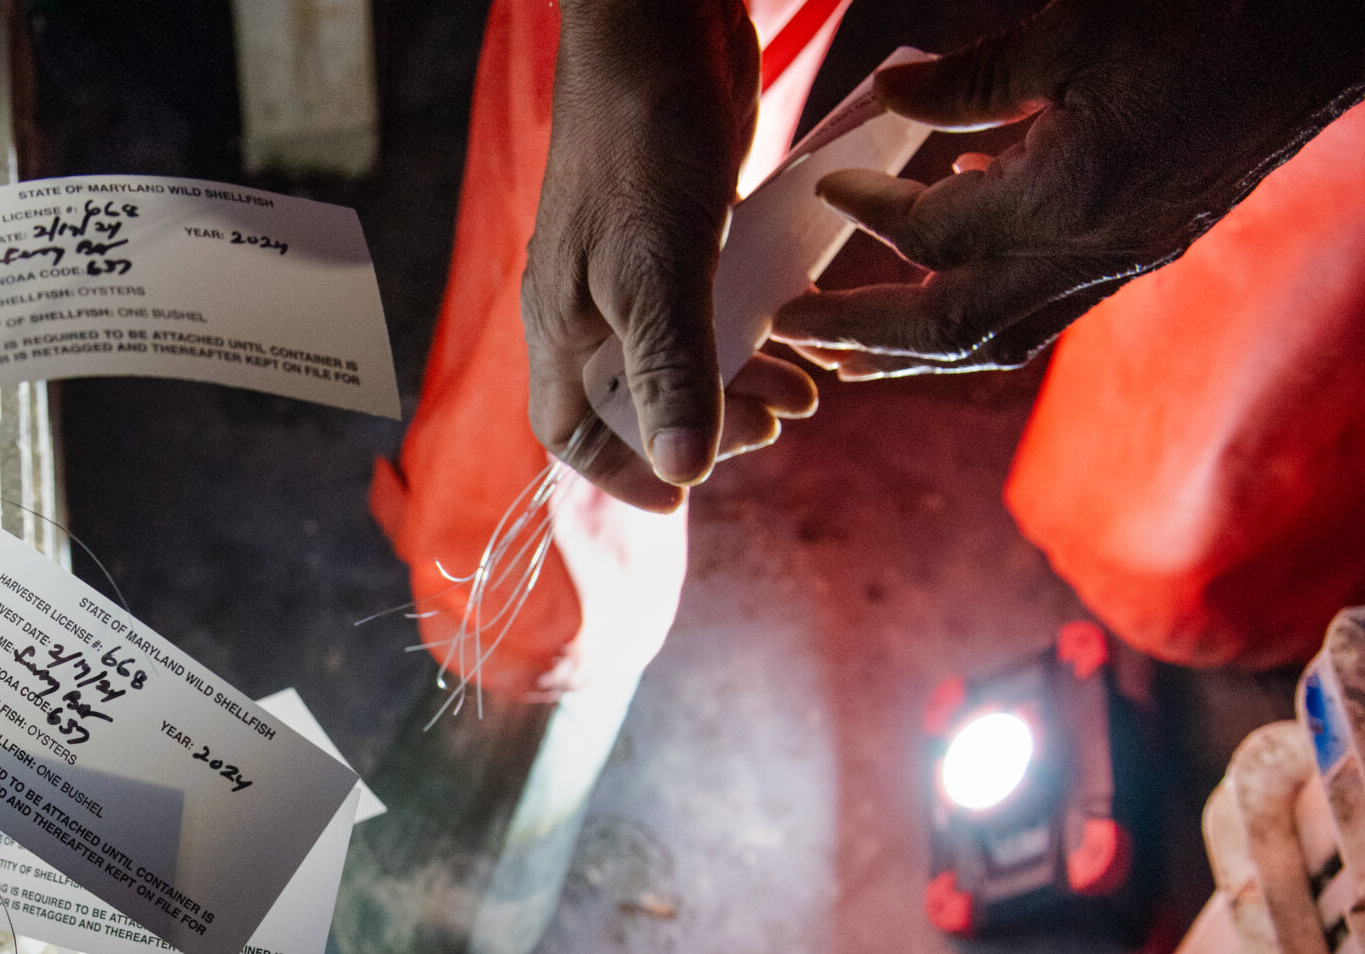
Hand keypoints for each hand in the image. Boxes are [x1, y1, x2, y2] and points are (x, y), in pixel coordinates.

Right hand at [523, 0, 818, 512]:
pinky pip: (711, 303)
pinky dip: (752, 328)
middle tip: (776, 423)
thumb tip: (684, 469)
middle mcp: (590, 302)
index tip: (684, 495)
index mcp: (560, 321)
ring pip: (681, 355)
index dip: (622, 474)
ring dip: (741, 383)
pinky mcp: (677, 228)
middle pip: (636, 403)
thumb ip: (672, 368)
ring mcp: (632, 265)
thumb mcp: (660, 265)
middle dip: (707, 428)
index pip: (573, 431)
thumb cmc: (642, 136)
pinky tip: (797, 324)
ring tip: (803, 389)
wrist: (658, 22)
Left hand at [773, 0, 1364, 379]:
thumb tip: (887, 97)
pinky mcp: (1137, 259)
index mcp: (1065, 200)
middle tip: (791, 333)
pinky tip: (943, 275)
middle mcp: (1088, 256)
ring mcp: (1117, 269)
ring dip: (913, 354)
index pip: (931, 236)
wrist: (1325, 44)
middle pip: (950, 332)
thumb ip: (971, 81)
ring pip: (994, 342)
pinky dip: (977, 313)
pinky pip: (1039, 311)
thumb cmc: (1205, 23)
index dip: (866, 210)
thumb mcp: (1071, 34)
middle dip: (863, 338)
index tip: (823, 182)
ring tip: (846, 353)